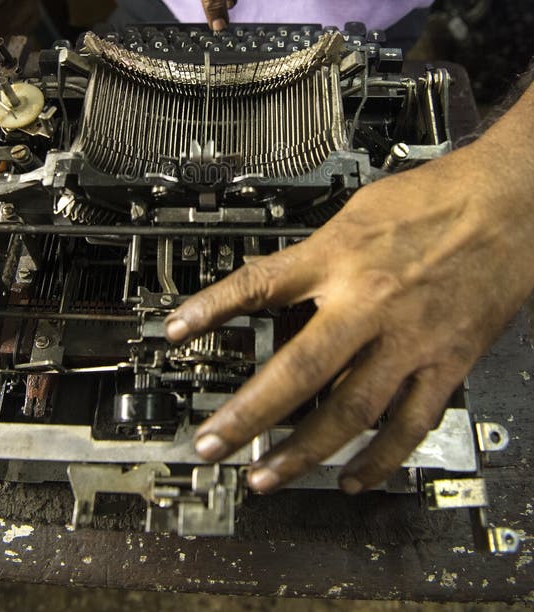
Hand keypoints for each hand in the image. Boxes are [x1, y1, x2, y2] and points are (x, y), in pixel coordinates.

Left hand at [164, 138, 533, 493]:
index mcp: (342, 256)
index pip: (260, 285)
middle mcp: (370, 302)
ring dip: (303, 452)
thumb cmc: (437, 196)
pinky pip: (410, 423)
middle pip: (297, 370)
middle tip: (211, 444)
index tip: (174, 332)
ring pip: (349, 411)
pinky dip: (380, 459)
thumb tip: (283, 282)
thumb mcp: (359, 210)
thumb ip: (319, 252)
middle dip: (247, 414)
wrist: (509, 202)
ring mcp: (409, 340)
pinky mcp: (446, 363)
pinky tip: (354, 477)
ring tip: (266, 476)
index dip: (211, 309)